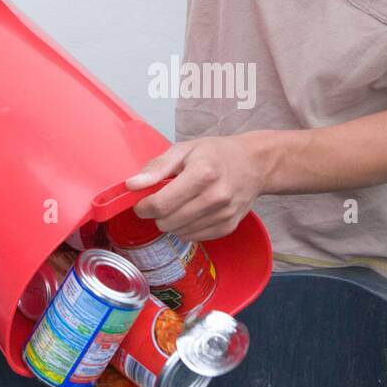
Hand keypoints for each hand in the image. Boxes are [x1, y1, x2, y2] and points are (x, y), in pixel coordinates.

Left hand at [124, 134, 271, 239]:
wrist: (254, 164)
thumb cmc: (217, 154)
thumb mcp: (184, 149)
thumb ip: (157, 167)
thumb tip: (132, 186)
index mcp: (203, 173)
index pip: (161, 204)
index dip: (144, 206)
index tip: (142, 201)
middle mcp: (216, 197)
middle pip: (168, 222)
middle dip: (157, 214)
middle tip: (163, 200)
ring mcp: (224, 214)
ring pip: (179, 232)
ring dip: (172, 221)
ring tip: (181, 203)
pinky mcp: (228, 227)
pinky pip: (194, 237)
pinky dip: (186, 228)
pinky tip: (192, 211)